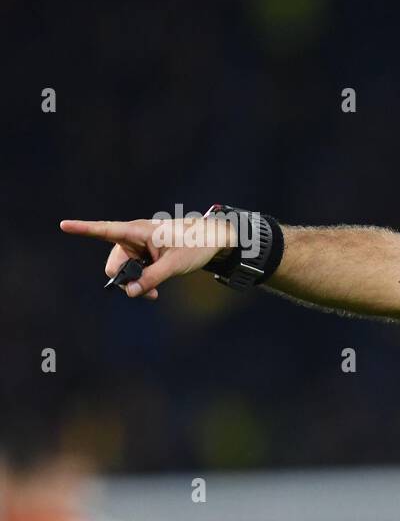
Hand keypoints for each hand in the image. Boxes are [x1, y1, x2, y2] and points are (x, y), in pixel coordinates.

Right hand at [60, 215, 236, 298]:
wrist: (213, 241)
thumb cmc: (195, 245)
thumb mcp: (173, 265)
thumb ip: (151, 278)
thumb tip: (130, 292)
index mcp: (138, 230)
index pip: (106, 230)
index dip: (84, 229)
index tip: (64, 226)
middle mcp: (133, 236)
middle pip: (114, 262)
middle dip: (124, 280)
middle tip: (145, 294)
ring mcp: (138, 246)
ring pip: (123, 269)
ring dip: (134, 283)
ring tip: (152, 294)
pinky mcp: (144, 254)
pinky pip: (133, 270)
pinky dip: (139, 281)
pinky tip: (152, 290)